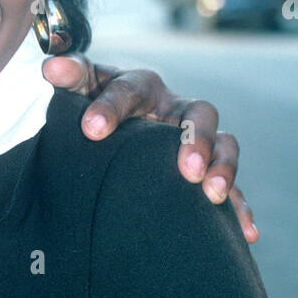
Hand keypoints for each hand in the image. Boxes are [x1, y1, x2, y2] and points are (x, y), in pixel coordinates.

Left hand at [43, 54, 257, 243]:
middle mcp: (174, 108)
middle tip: (185, 168)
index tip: (91, 130)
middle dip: (195, 140)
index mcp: (139, 86)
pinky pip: (232, 185)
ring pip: (223, 143)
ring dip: (223, 167)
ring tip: (212, 194)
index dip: (112, 107)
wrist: (110, 126)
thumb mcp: (79, 90)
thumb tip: (51, 64)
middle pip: (198, 113)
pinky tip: (247, 233)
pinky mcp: (206, 168)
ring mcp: (195, 138)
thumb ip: (68, 75)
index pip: (129, 89)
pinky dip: (240, 207)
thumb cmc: (93, 106)